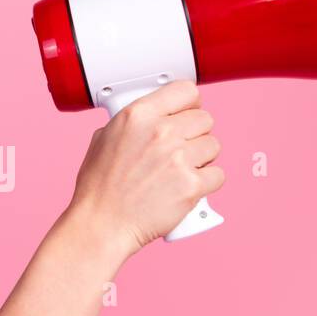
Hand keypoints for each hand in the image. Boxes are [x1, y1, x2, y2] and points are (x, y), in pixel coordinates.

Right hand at [67, 79, 223, 258]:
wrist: (102, 224)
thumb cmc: (98, 189)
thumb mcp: (104, 139)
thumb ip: (133, 123)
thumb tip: (152, 118)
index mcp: (138, 115)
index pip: (185, 90)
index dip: (189, 103)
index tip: (188, 112)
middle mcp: (161, 132)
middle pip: (204, 119)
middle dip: (196, 134)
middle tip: (183, 149)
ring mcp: (178, 158)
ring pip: (214, 146)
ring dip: (203, 158)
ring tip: (183, 171)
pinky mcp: (192, 185)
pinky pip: (218, 175)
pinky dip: (207, 183)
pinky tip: (189, 188)